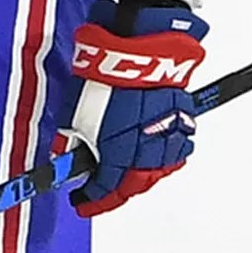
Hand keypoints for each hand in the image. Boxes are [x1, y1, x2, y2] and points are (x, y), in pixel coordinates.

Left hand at [60, 0, 207, 216]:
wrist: (137, 48)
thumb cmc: (103, 79)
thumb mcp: (74, 114)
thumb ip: (74, 141)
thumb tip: (68, 155)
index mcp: (120, 156)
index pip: (106, 190)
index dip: (92, 200)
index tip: (81, 203)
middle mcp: (148, 152)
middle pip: (135, 185)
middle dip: (117, 193)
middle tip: (101, 193)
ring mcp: (169, 136)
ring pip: (160, 169)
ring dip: (142, 177)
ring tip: (126, 178)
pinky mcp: (183, 118)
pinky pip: (176, 147)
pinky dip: (164, 156)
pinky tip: (154, 154)